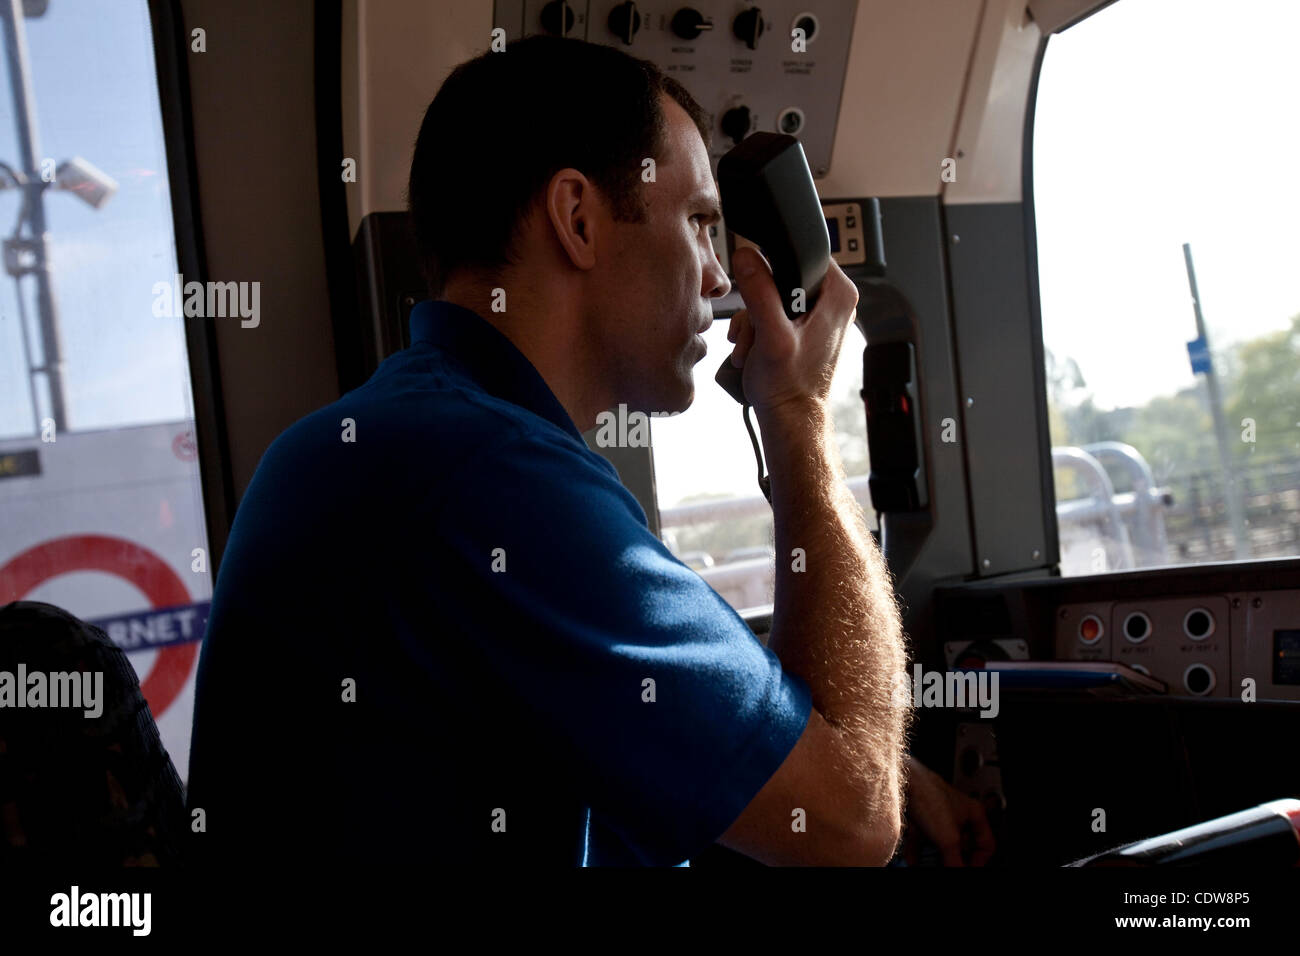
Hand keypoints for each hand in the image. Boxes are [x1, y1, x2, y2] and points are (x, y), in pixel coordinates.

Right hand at [724, 246, 857, 424]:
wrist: (790, 417)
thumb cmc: (788, 386)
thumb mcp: (770, 336)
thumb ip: (760, 293)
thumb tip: (747, 256)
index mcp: (838, 293)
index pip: (802, 252)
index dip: (773, 268)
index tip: (761, 294)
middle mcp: (835, 300)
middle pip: (783, 275)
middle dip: (758, 302)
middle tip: (755, 329)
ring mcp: (821, 314)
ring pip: (774, 295)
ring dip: (754, 319)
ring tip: (751, 345)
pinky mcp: (807, 327)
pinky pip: (775, 312)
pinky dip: (758, 327)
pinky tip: (752, 347)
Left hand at [902, 756, 995, 865]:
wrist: (901, 779)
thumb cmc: (928, 795)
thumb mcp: (948, 838)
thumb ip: (956, 861)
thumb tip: (958, 870)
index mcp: (974, 813)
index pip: (986, 845)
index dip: (979, 861)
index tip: (968, 869)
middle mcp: (957, 813)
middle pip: (961, 846)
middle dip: (954, 861)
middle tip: (948, 868)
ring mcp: (937, 814)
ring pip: (939, 843)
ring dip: (934, 858)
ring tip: (929, 866)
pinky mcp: (919, 815)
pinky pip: (921, 838)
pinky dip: (916, 851)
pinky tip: (912, 860)